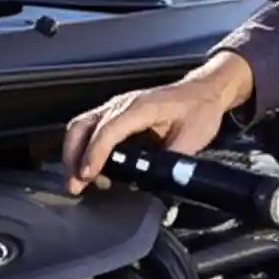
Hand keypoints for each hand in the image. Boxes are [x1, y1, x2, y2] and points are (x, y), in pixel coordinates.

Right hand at [61, 51, 253, 194]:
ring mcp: (117, 107)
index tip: (88, 176)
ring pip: (81, 126)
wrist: (205, 91)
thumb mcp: (193, 138)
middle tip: (75, 187)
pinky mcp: (117, 113)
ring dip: (74, 153)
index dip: (95, 154)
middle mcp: (122, 104)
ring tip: (79, 182)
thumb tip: (155, 181)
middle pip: (83, 126)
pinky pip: (90, 128)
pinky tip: (90, 170)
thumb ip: (172, 160)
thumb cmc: (200, 110)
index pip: (108, 130)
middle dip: (73, 157)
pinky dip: (82, 148)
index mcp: (141, 107)